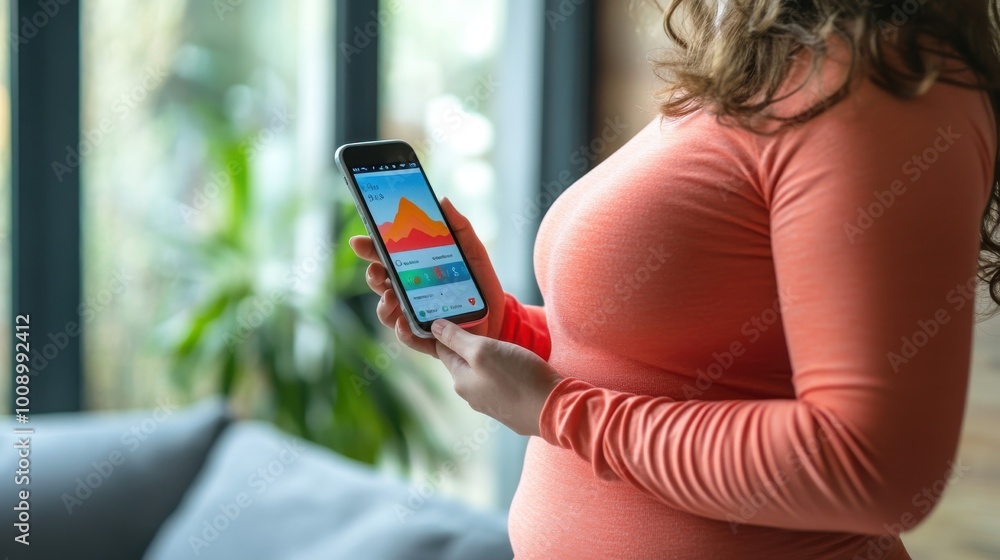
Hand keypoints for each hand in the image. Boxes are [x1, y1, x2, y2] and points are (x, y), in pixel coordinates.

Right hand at [349, 197, 505, 356]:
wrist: (501, 317)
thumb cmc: (481, 284)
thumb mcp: (473, 251)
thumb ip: (460, 228)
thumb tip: (442, 201)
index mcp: (415, 269)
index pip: (386, 257)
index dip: (370, 248)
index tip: (359, 241)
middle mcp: (409, 292)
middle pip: (380, 284)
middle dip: (373, 276)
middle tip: (376, 270)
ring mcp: (415, 315)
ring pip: (387, 312)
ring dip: (383, 304)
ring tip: (390, 297)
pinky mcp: (427, 338)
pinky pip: (408, 337)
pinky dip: (402, 331)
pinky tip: (404, 322)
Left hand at [431, 319, 562, 436]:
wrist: (555, 410)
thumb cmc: (518, 378)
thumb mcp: (484, 351)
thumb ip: (457, 339)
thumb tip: (434, 328)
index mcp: (460, 381)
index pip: (443, 350)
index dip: (446, 331)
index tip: (453, 314)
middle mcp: (472, 395)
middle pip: (463, 362)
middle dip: (468, 344)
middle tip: (482, 323)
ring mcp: (491, 403)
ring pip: (482, 372)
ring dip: (488, 358)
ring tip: (501, 342)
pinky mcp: (510, 407)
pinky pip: (499, 383)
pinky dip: (503, 371)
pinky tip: (515, 364)